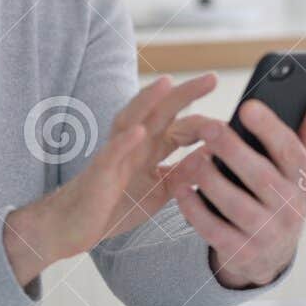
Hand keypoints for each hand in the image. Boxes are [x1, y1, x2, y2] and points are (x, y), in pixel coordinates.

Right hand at [4, 73, 216, 285]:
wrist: (71, 227)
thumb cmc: (113, 206)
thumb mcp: (159, 191)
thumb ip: (183, 173)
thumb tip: (212, 156)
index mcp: (149, 149)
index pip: (181, 128)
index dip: (205, 123)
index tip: (233, 122)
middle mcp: (133, 145)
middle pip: (160, 112)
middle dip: (184, 94)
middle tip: (212, 78)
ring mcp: (114, 156)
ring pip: (132, 121)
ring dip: (149, 102)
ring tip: (167, 84)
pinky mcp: (98, 174)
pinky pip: (111, 154)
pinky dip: (125, 142)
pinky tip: (139, 132)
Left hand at [166, 92, 305, 288]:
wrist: (271, 255)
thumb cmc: (282, 196)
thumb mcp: (300, 168)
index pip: (290, 150)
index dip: (269, 128)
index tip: (247, 106)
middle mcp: (291, 209)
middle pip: (261, 177)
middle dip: (233, 150)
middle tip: (207, 126)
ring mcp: (266, 234)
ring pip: (236, 205)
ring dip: (211, 180)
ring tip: (192, 158)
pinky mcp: (241, 253)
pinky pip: (214, 230)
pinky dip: (195, 209)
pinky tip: (181, 188)